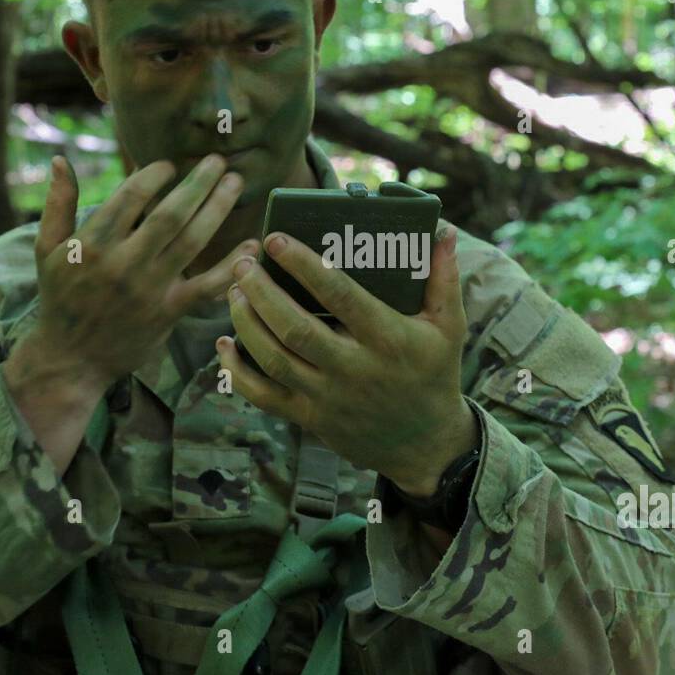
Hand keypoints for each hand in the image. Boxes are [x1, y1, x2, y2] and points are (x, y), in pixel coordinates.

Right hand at [20, 152, 258, 394]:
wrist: (71, 359)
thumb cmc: (60, 298)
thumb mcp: (46, 250)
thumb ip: (58, 204)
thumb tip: (61, 160)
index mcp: (91, 244)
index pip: (129, 197)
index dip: (153, 175)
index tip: (170, 164)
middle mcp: (122, 264)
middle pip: (169, 215)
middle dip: (198, 184)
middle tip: (217, 160)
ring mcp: (149, 289)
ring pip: (191, 242)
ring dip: (217, 209)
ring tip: (235, 183)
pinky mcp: (169, 312)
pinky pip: (207, 286)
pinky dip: (231, 265)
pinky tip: (251, 244)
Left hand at [215, 224, 477, 496]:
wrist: (425, 444)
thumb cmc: (434, 373)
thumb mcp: (449, 327)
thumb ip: (444, 277)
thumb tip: (443, 230)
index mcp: (387, 339)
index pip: (339, 296)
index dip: (304, 266)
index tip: (276, 239)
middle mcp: (354, 368)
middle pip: (295, 328)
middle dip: (261, 293)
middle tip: (243, 263)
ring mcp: (328, 397)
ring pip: (274, 359)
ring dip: (246, 324)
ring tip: (234, 292)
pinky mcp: (310, 418)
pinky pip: (264, 396)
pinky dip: (237, 372)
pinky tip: (224, 343)